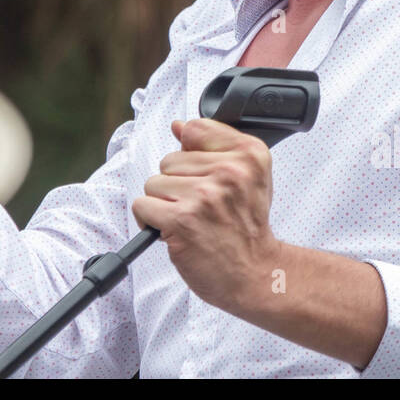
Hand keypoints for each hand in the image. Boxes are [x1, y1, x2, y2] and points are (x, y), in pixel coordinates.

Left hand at [131, 118, 281, 314]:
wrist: (256, 274)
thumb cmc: (247, 226)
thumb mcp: (250, 176)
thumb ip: (215, 144)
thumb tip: (178, 126)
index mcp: (249, 154)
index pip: (195, 129)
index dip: (193, 156)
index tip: (207, 177)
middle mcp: (229, 172)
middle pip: (170, 160)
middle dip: (178, 184)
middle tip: (203, 207)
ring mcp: (204, 196)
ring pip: (154, 183)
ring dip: (165, 204)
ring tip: (191, 220)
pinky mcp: (181, 221)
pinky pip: (143, 205)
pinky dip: (150, 220)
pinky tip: (173, 230)